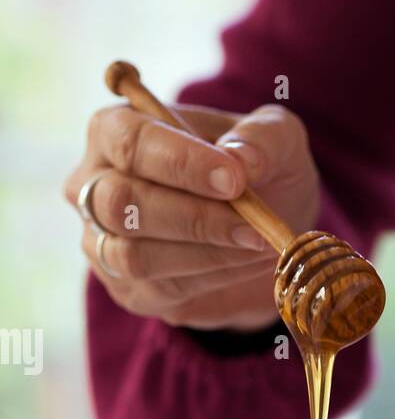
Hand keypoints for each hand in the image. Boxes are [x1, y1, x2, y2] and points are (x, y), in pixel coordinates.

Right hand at [64, 102, 319, 329]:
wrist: (266, 233)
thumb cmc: (259, 171)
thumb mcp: (277, 139)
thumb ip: (262, 137)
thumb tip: (243, 158)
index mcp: (115, 130)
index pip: (129, 140)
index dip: (181, 162)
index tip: (234, 180)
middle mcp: (94, 184)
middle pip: (119, 202)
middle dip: (193, 217)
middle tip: (253, 226)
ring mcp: (103, 240)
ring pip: (133, 254)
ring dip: (204, 252)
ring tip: (257, 245)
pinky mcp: (127, 287)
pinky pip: (159, 288)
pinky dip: (210, 277)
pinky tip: (244, 263)